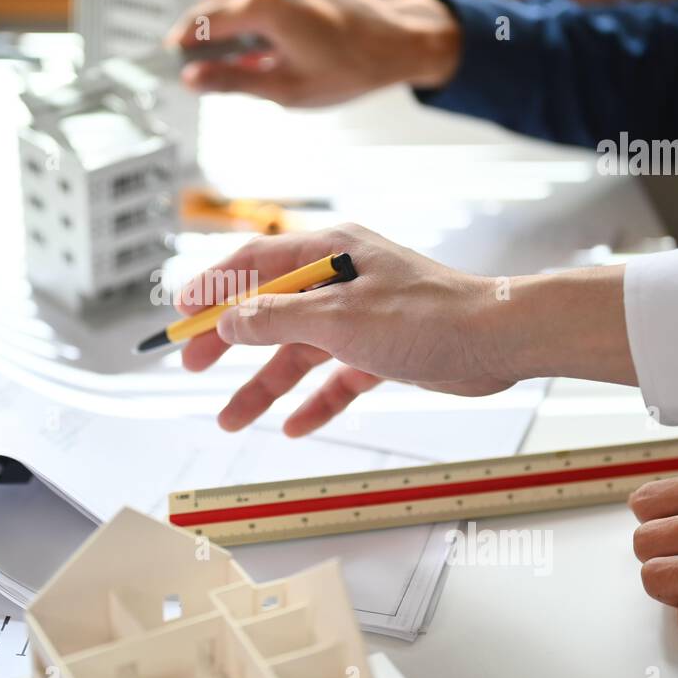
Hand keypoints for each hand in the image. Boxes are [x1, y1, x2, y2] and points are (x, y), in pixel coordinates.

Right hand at [166, 0, 461, 106]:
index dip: (183, 45)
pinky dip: (245, 10)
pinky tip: (250, 40)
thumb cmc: (349, 69)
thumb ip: (232, 81)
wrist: (397, 42)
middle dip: (199, 33)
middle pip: (214, 5)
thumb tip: (191, 79)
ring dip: (221, 22)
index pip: (204, 22)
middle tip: (190, 64)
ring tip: (221, 57)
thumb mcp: (284, 87)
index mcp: (267, 6)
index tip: (169, 63)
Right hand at [176, 223, 514, 434]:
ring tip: (230, 418)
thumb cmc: (424, 316)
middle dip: (229, 341)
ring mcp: (360, 315)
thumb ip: (274, 318)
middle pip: (269, 310)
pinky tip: (294, 426)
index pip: (252, 263)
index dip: (212, 287)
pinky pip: (335, 377)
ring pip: (298, 351)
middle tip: (193, 366)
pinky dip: (314, 399)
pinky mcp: (382, 349)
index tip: (181, 312)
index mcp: (326, 252)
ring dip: (264, 384)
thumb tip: (229, 319)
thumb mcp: (334, 318)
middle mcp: (340, 279)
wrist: (496, 340)